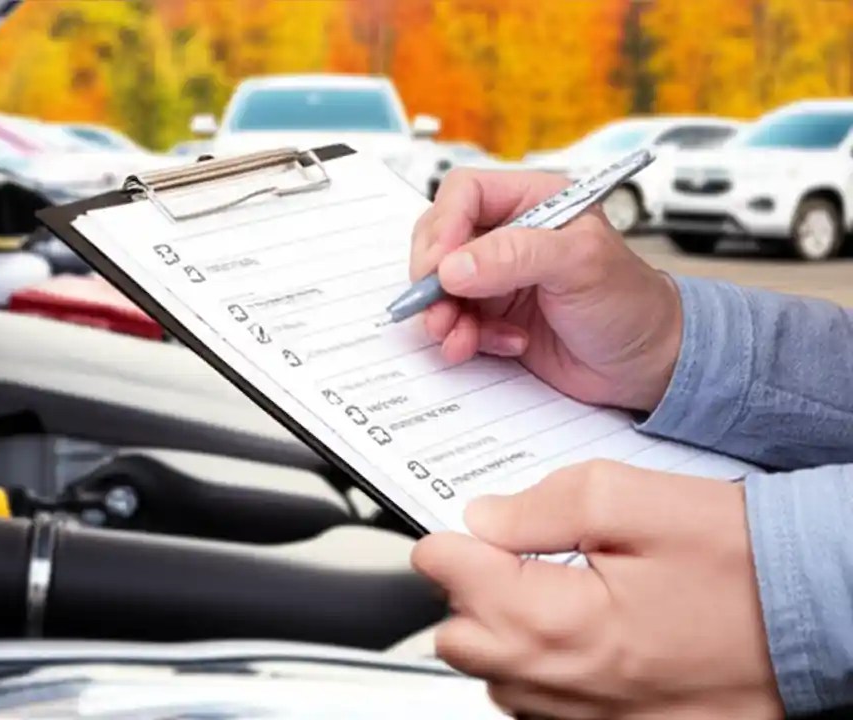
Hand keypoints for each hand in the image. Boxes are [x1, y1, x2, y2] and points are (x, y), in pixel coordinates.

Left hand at [411, 461, 782, 719]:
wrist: (822, 614)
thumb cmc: (744, 563)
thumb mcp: (636, 499)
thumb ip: (543, 505)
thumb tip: (485, 518)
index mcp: (559, 621)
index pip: (448, 577)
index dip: (449, 540)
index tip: (466, 529)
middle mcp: (568, 684)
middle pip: (458, 641)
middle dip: (466, 593)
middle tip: (502, 557)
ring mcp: (595, 719)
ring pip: (499, 682)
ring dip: (504, 637)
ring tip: (549, 594)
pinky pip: (547, 710)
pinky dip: (546, 674)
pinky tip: (581, 636)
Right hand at [412, 170, 682, 411]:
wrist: (647, 365)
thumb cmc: (631, 303)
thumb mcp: (580, 265)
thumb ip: (515, 257)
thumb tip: (452, 267)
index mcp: (533, 200)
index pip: (465, 193)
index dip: (444, 226)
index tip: (440, 267)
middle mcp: (509, 234)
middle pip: (440, 239)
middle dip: (432, 277)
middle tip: (436, 306)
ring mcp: (498, 277)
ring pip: (440, 285)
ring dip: (443, 315)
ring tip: (458, 338)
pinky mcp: (494, 316)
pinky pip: (456, 321)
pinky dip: (466, 338)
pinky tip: (505, 345)